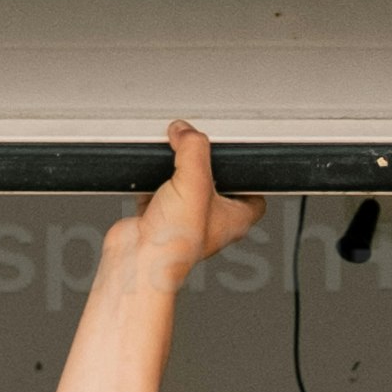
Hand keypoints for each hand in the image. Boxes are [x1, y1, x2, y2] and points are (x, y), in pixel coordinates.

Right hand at [102, 118, 261, 301]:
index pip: (253, 192)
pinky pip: (158, 191)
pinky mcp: (158, 217)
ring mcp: (184, 219)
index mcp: (235, 218)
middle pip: (215, 182)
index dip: (247, 173)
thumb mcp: (194, 181)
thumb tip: (185, 131)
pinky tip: (149, 176)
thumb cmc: (176, 241)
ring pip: (185, 185)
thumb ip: (193, 148)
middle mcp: (211, 220)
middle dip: (204, 164)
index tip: (237, 155)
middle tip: (197, 149)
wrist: (138, 260)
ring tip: (171, 158)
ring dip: (175, 171)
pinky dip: (152, 181)